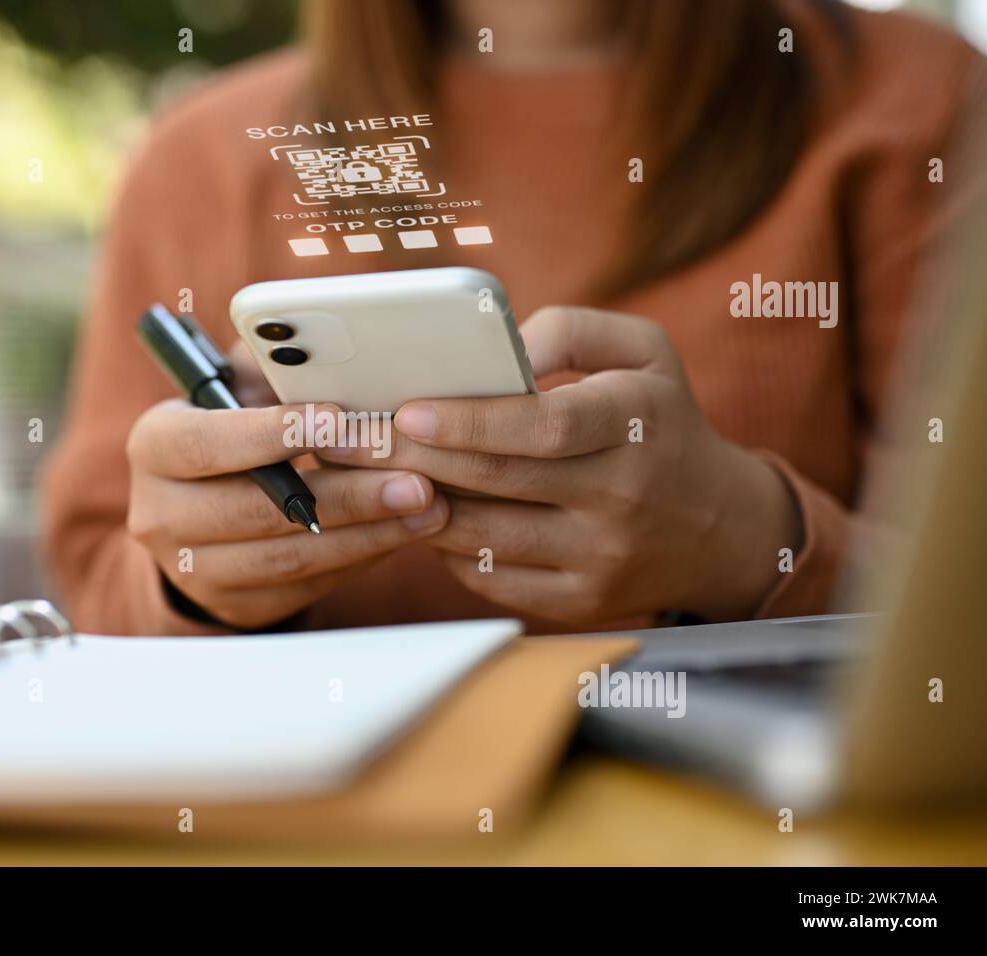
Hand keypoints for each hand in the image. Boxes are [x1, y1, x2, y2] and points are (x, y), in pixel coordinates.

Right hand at [126, 345, 447, 629]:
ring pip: (288, 556)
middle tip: (414, 478)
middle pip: (256, 510)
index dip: (271, 434)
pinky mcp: (236, 606)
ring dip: (366, 532)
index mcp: (154, 448)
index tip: (340, 420)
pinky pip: (306, 584)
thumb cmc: (232, 431)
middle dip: (344, 494)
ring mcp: (195, 571)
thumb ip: (266, 365)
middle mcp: (161, 514)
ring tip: (426, 507)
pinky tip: (402, 531)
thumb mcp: (234, 389)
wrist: (200, 512)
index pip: (205, 444)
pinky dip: (360, 557)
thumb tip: (315, 343)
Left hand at [315, 307, 801, 624]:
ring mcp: (601, 557)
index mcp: (639, 424)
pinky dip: (444, 544)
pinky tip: (413, 513)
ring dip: (412, 503)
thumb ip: (571, 329)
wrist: (719, 527)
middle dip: (411, 456)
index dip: (471, 421)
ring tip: (358, 474)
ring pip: (483, 533)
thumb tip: (500, 350)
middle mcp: (623, 496)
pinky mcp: (579, 601)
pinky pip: (490, 575)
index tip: (407, 409)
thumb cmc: (661, 423)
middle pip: (498, 480)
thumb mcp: (643, 352)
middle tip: (348, 437)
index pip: (545, 426)